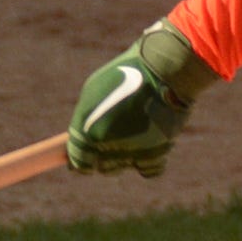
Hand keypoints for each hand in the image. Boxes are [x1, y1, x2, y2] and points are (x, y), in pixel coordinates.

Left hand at [66, 21, 222, 177]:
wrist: (164, 70)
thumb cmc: (126, 74)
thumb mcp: (95, 90)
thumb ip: (84, 118)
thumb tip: (77, 139)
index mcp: (87, 128)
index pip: (79, 161)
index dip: (81, 162)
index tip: (86, 160)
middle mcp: (107, 144)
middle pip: (103, 167)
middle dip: (105, 158)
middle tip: (115, 141)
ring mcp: (132, 150)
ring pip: (124, 167)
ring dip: (126, 157)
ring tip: (134, 133)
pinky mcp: (157, 153)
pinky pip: (149, 170)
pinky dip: (149, 162)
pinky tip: (150, 146)